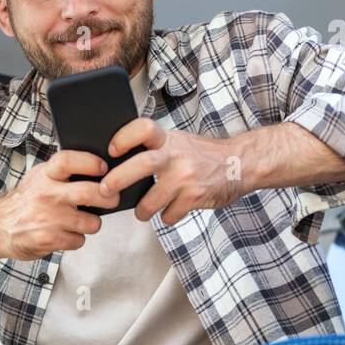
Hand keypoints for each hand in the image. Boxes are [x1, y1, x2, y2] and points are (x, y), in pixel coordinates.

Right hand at [0, 150, 119, 259]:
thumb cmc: (24, 203)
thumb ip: (62, 172)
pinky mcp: (49, 240)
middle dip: (108, 198)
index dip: (91, 163)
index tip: (103, 168)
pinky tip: (65, 234)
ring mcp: (48, 219)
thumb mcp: (38, 178)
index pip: (69, 160)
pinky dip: (76, 239)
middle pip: (90, 192)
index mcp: (44, 175)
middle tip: (111, 199)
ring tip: (80, 220)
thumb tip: (97, 169)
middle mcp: (46, 195)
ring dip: (91, 223)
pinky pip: (79, 240)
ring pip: (91, 222)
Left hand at [99, 118, 249, 224]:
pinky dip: (166, 216)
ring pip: (151, 201)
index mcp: (168, 139)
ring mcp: (186, 177)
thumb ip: (154, 147)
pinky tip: (170, 211)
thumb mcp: (178, 141)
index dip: (124, 138)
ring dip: (142, 211)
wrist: (241, 163)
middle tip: (104, 190)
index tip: (111, 150)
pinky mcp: (195, 197)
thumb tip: (117, 160)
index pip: (143, 128)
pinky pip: (169, 215)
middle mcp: (176, 155)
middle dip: (116, 180)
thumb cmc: (203, 154)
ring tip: (142, 211)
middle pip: (140, 164)